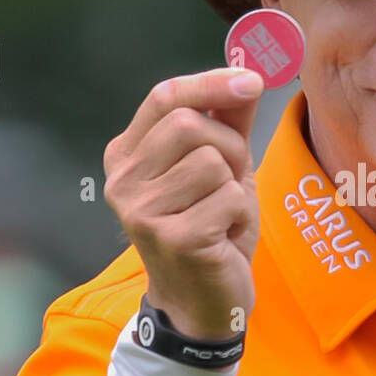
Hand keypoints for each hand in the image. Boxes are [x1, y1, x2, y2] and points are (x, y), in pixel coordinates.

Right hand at [103, 68, 264, 340]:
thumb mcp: (221, 169)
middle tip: (231, 180)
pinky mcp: (172, 238)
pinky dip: (241, 215)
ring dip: (236, 186)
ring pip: (211, 162)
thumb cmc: (211, 230)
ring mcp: (142, 211)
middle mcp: (123, 181)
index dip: (210, 83)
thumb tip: (248, 72)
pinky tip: (226, 237)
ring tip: (224, 216)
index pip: (164, 96)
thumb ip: (227, 122)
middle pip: (189, 125)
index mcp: (127, 156)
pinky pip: (229, 197)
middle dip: (228, 146)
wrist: (203, 303)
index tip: (252, 80)